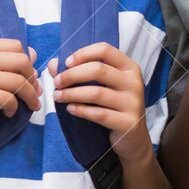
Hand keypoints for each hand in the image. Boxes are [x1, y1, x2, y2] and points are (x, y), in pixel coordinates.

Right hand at [0, 38, 40, 139]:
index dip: (28, 63)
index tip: (30, 79)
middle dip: (32, 80)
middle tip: (33, 95)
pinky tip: (8, 113)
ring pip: (18, 81)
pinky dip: (13, 108)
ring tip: (28, 107)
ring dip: (28, 97)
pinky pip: (9, 99)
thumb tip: (34, 54)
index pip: (16, 46)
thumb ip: (3, 62)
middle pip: (21, 61)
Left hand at [51, 42, 150, 162]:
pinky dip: (81, 110)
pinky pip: (99, 114)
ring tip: (58, 96)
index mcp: (129, 68)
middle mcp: (134, 83)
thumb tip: (53, 65)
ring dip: (72, 94)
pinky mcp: (128, 123)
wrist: (133, 139)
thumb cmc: (115, 108)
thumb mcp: (102, 87)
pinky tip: (70, 109)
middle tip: (57, 82)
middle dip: (72, 75)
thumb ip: (78, 73)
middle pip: (99, 70)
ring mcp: (133, 103)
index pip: (105, 50)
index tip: (66, 63)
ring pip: (97, 93)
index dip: (83, 54)